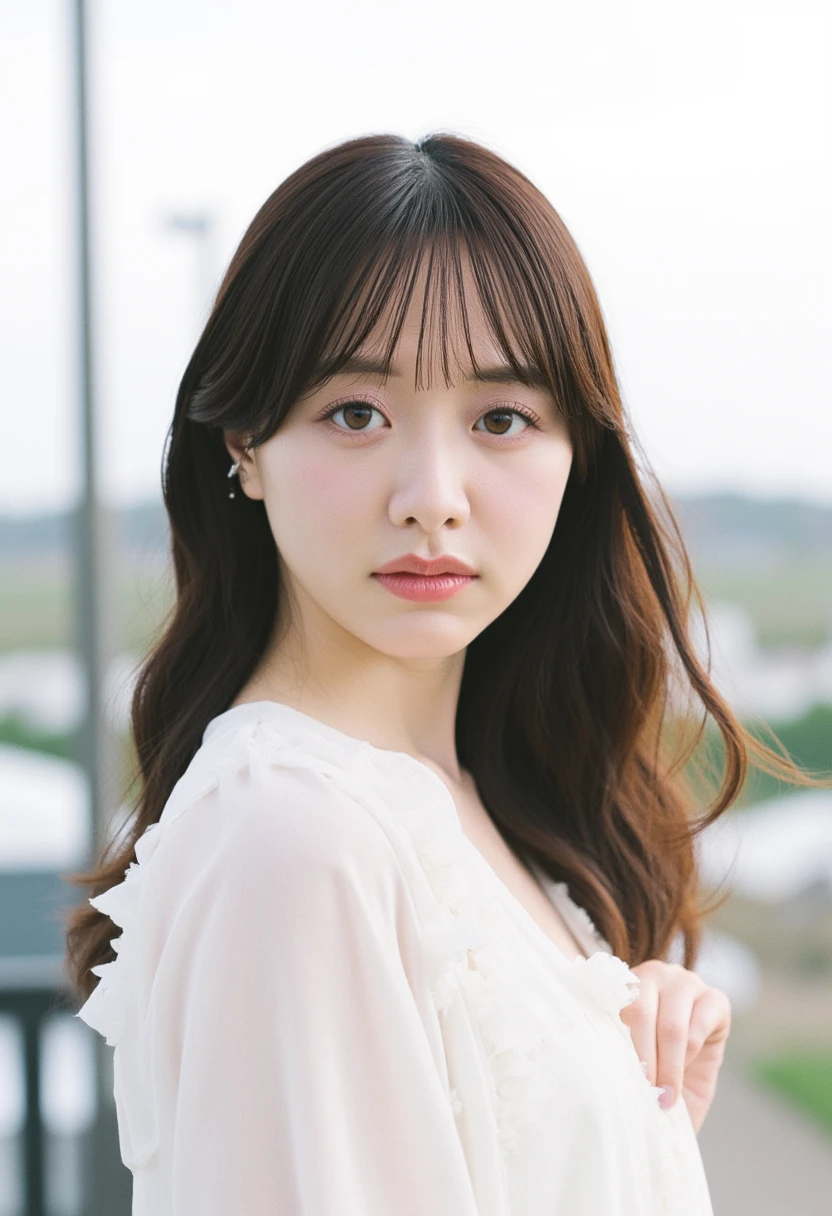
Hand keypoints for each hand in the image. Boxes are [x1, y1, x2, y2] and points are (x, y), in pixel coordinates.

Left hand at [618, 959, 731, 1134]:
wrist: (681, 1091)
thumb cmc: (647, 1072)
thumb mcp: (625, 1055)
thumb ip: (613, 1045)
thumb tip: (597, 1063)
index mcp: (622, 981)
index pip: (613, 1006)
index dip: (617, 1045)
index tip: (618, 1080)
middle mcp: (654, 973)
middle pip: (641, 1013)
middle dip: (644, 1060)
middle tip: (647, 1095)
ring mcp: (686, 981)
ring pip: (672, 1025)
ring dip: (669, 1066)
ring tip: (666, 1096)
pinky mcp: (716, 999)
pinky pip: (700, 1026)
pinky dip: (690, 1056)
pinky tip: (685, 1072)